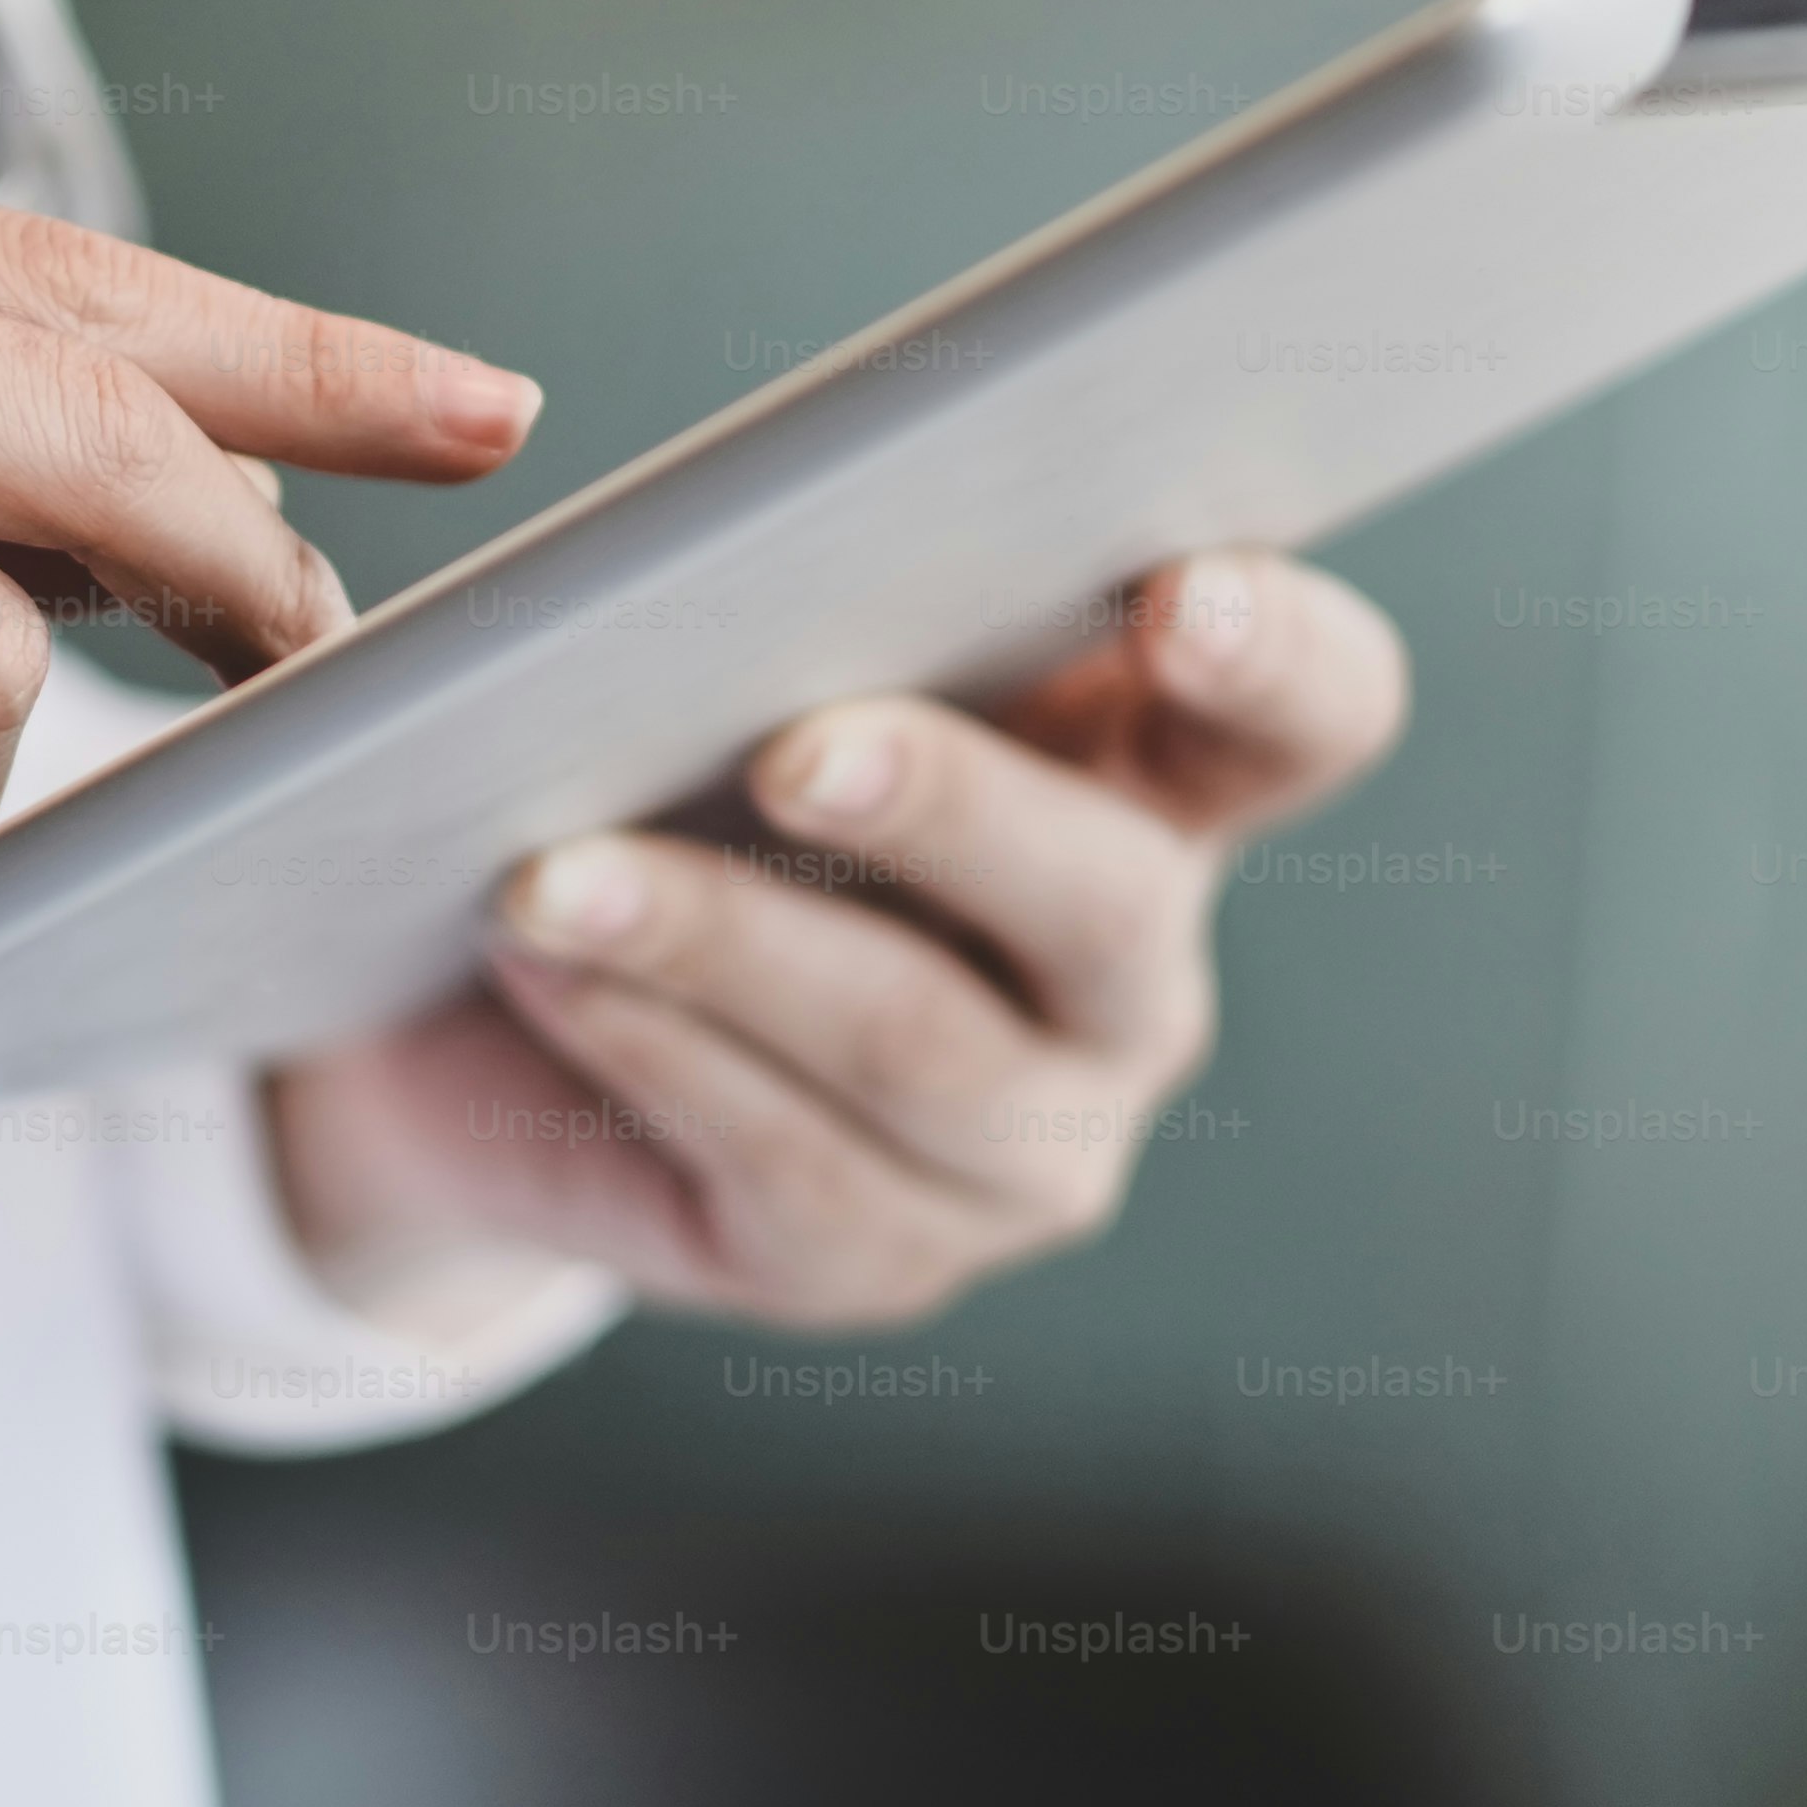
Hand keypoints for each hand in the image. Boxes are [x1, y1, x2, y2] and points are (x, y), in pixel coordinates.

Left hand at [262, 551, 1411, 1331]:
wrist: (493, 1016)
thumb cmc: (670, 777)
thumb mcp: (756, 665)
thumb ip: (817, 592)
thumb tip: (736, 546)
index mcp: (1150, 779)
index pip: (1312, 711)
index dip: (1276, 656)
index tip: (1183, 589)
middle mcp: (1128, 976)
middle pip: (1104, 898)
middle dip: (948, 810)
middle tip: (793, 749)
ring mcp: (1029, 1147)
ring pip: (914, 1044)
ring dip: (720, 943)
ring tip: (550, 872)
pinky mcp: (883, 1260)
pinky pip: (786, 1163)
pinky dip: (652, 1049)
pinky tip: (550, 971)